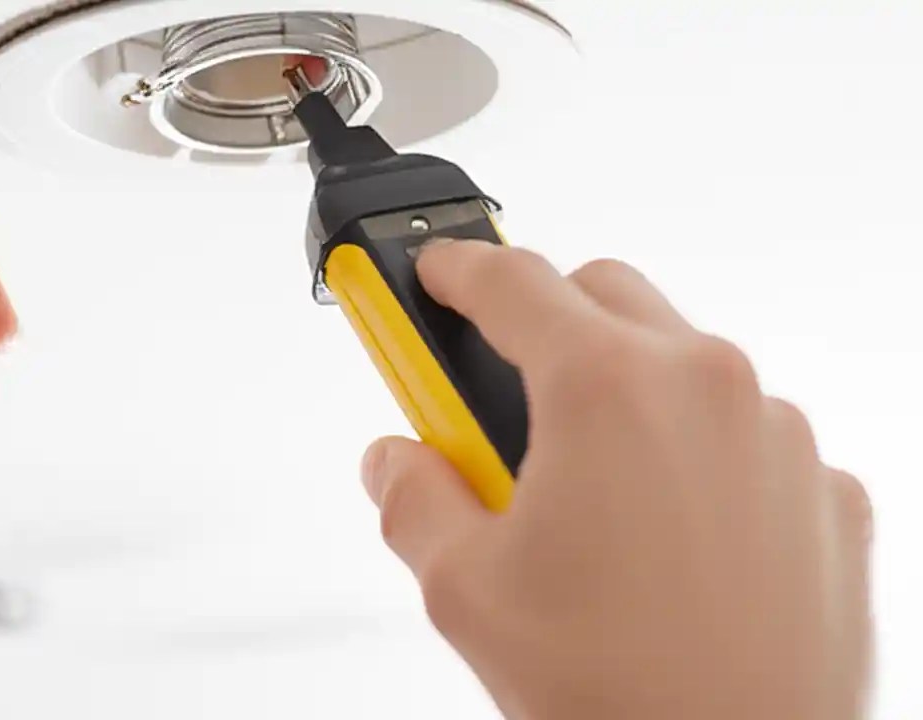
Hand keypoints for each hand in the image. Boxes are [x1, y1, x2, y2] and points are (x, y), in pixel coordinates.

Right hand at [360, 243, 872, 718]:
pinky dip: (693, 450)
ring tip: (582, 488)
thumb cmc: (620, 693)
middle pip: (603, 296)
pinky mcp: (823, 489)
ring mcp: (778, 435)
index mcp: (607, 390)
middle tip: (497, 396)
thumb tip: (398, 461)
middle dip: (542, 322)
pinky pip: (745, 431)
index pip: (512, 281)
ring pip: (680, 360)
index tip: (436, 271)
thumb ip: (412, 497)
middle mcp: (707, 387)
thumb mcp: (463, 589)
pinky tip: (661, 531)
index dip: (454, 269)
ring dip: (622, 389)